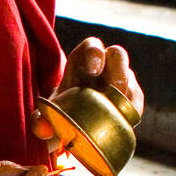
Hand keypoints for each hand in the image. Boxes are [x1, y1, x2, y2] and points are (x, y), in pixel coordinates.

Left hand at [30, 38, 145, 152]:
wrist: (75, 125)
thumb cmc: (60, 112)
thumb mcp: (47, 116)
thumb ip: (40, 121)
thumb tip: (42, 129)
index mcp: (82, 60)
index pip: (92, 46)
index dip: (94, 53)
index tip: (92, 69)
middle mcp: (105, 65)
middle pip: (118, 56)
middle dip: (117, 71)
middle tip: (112, 89)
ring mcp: (122, 81)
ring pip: (130, 81)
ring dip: (124, 96)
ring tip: (113, 113)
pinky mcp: (132, 100)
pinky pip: (136, 103)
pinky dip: (129, 112)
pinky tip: (119, 123)